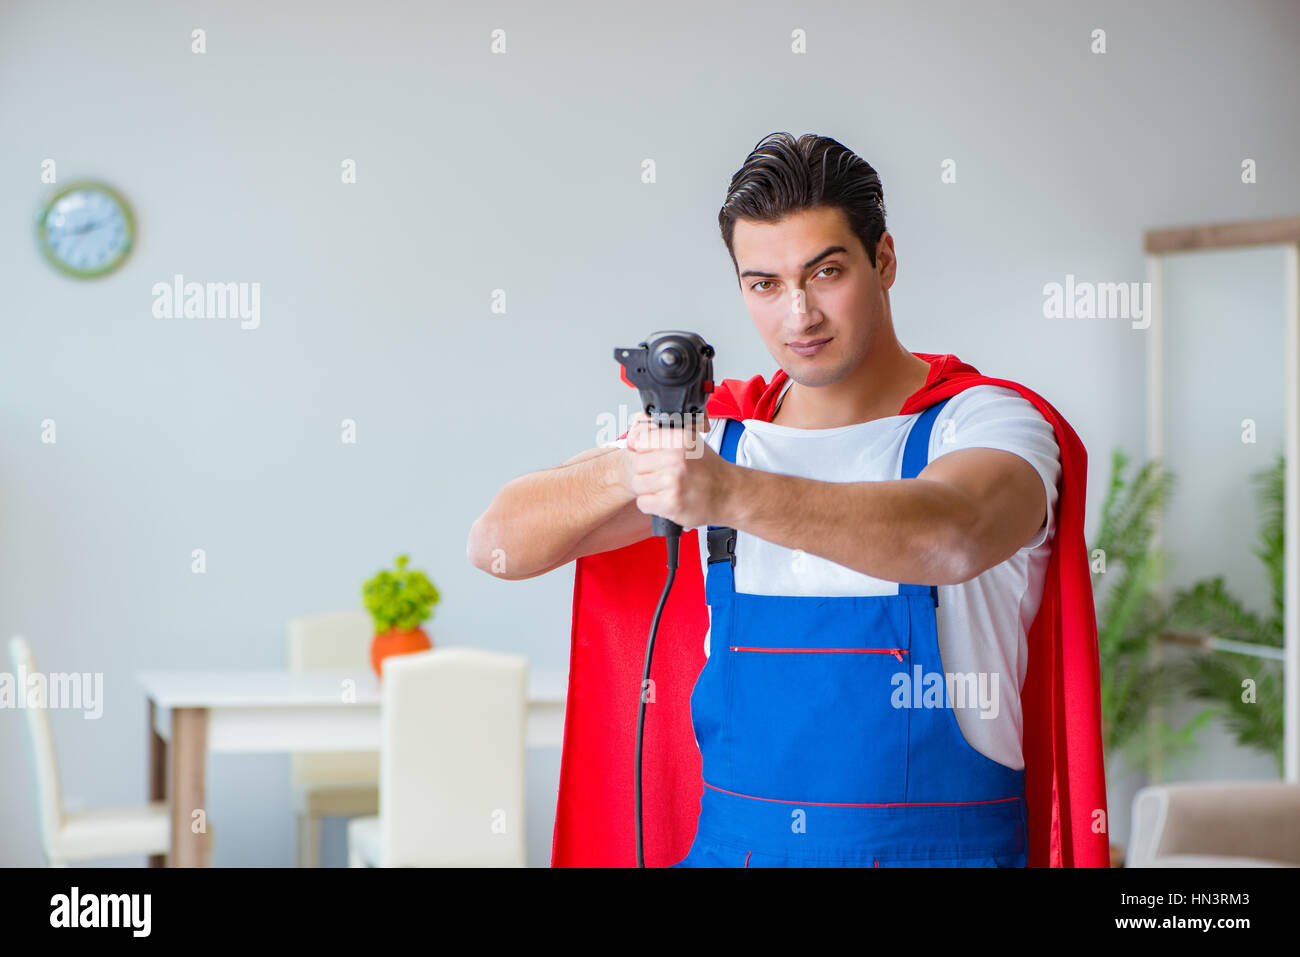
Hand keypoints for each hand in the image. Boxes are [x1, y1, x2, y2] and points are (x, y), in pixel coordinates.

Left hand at [621, 410, 729, 528]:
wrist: (729, 494)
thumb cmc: (708, 469)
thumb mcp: (690, 440)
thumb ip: (663, 433)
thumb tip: (632, 437)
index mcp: (679, 439)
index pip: (640, 440)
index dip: (641, 450)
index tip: (649, 455)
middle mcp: (676, 458)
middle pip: (636, 463)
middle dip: (645, 470)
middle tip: (661, 475)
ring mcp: (673, 482)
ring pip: (637, 483)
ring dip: (648, 488)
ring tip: (665, 487)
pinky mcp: (671, 503)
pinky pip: (642, 502)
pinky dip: (652, 504)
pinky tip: (667, 499)